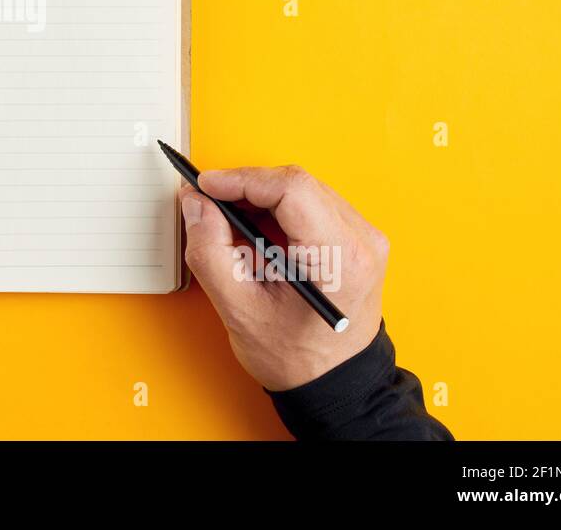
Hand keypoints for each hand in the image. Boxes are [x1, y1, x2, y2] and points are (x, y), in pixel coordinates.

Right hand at [180, 166, 388, 390]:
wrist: (333, 381)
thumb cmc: (294, 355)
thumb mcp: (238, 309)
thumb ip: (210, 251)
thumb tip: (197, 204)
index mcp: (339, 258)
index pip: (291, 189)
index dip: (242, 180)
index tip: (207, 186)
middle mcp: (361, 241)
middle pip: (296, 184)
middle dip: (246, 189)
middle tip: (209, 205)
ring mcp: (364, 237)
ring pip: (303, 189)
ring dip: (261, 199)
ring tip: (230, 223)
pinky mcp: (356, 238)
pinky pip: (313, 204)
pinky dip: (278, 209)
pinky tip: (257, 231)